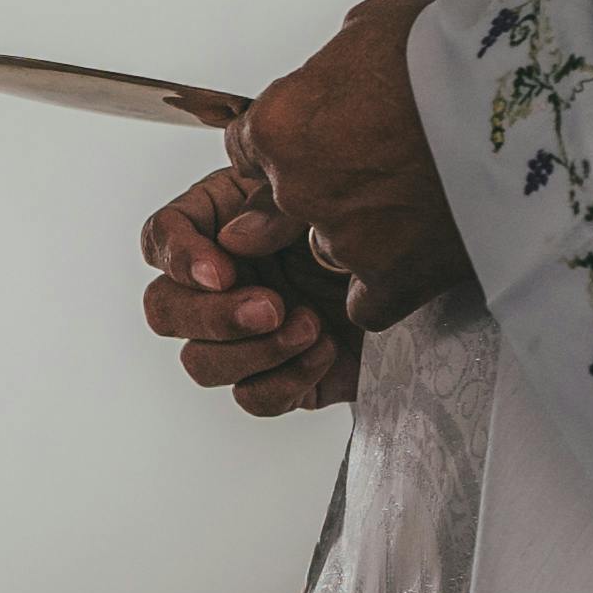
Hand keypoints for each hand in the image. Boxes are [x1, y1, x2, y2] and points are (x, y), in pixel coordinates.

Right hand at [141, 163, 359, 414]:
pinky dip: (286, 380)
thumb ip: (270, 206)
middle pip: (164, 309)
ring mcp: (248, 336)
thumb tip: (231, 241)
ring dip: (252, 351)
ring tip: (309, 326)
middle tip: (269, 307)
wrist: (431, 268)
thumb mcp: (323, 194)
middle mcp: (226, 283)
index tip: (220, 271)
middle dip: (212, 316)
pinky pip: (254, 398)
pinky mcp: (281, 379)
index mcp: (223, 225)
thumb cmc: (379, 219)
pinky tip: (324, 349)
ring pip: (200, 363)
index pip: (161, 239)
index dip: (178, 258)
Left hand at [227, 0, 468, 331]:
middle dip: (320, 189)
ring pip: (330, 250)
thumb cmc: (457, 53)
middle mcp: (297, 190)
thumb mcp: (377, 23)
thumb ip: (339, 59)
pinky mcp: (395, 276)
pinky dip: (387, 287)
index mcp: (279, 127)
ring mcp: (343, 239)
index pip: (246, 149)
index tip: (314, 141)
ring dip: (360, 234)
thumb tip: (342, 68)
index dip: (286, 144)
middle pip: (282, 205)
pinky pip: (369, 304)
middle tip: (371, 170)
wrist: (528, 101)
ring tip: (414, 203)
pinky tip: (412, 261)